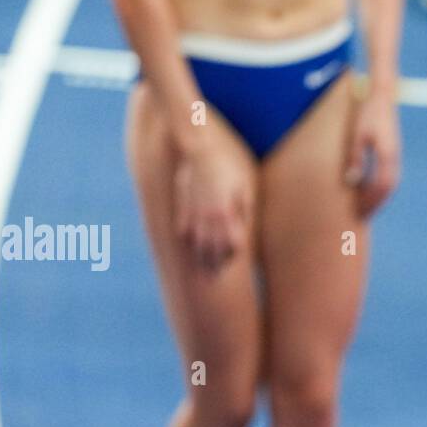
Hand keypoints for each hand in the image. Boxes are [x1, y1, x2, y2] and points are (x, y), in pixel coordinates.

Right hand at [174, 119, 254, 269]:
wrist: (199, 150)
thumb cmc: (227, 166)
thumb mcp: (244, 186)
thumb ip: (243, 209)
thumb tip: (242, 229)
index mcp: (226, 212)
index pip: (230, 243)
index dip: (231, 256)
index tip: (230, 263)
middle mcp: (209, 215)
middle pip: (211, 247)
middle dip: (213, 264)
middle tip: (214, 277)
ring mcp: (193, 212)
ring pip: (195, 241)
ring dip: (199, 257)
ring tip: (201, 270)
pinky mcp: (182, 206)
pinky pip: (182, 229)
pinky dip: (186, 240)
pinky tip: (190, 248)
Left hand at [345, 89, 400, 217]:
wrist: (382, 96)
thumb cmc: (368, 113)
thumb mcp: (357, 135)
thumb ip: (356, 158)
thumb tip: (352, 182)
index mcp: (388, 156)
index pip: (382, 187)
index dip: (371, 201)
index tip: (360, 211)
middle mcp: (394, 158)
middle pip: (387, 189)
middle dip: (375, 203)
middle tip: (361, 215)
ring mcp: (395, 155)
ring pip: (389, 184)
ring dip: (377, 196)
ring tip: (365, 207)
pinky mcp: (392, 152)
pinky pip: (388, 175)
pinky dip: (378, 187)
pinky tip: (367, 190)